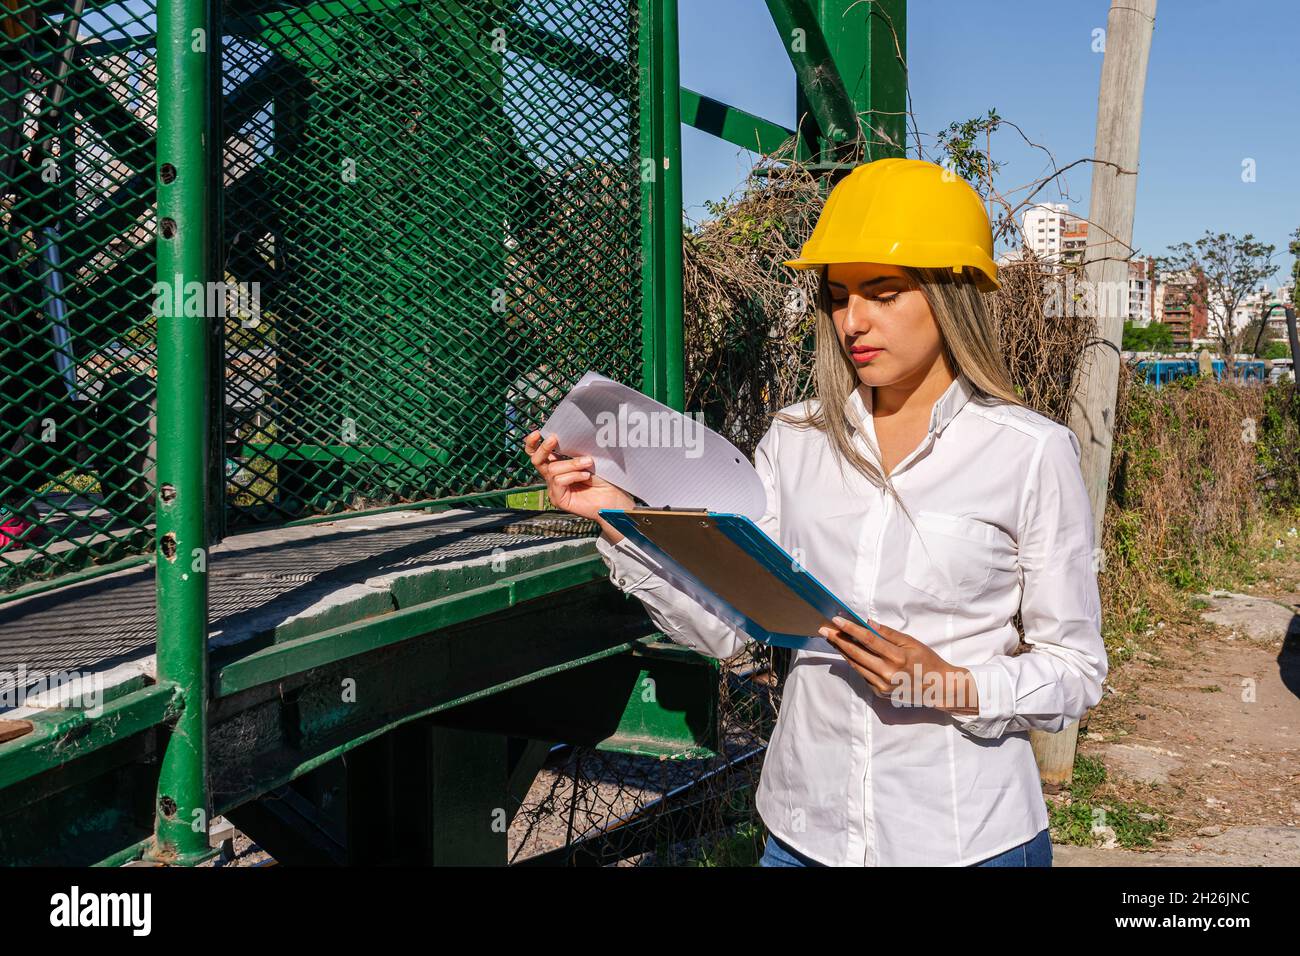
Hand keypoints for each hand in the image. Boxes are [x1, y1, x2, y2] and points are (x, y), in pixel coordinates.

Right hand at [523, 430, 634, 522]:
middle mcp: (553, 478)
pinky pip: (559, 481)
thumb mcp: (586, 458)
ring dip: (571, 464)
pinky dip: (573, 475)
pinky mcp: (558, 499)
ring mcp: (554, 489)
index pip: (537, 454)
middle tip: (554, 438)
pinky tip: (585, 476)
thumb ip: (574, 450)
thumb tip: (566, 435)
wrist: (614, 497)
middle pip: (537, 461)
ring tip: (588, 463)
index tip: (537, 433)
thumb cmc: (604, 478)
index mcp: (558, 466)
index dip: (533, 444)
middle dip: (544, 448)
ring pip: (553, 470)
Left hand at [818, 616, 978, 713]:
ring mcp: (882, 685)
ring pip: (856, 665)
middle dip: (838, 640)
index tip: (837, 620)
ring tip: (831, 639)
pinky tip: (848, 652)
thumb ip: (888, 633)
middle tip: (824, 629)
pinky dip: (855, 663)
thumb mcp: (911, 642)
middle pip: (856, 654)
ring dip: (842, 651)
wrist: (939, 687)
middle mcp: (888, 673)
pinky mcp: (880, 692)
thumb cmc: (927, 661)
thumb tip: (868, 623)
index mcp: (897, 658)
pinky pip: (863, 675)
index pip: (868, 640)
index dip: (850, 629)